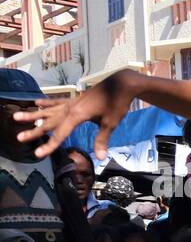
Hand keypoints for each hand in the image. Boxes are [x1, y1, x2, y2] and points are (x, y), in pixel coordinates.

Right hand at [15, 69, 140, 158]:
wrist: (121, 84)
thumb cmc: (117, 104)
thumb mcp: (110, 123)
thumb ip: (102, 140)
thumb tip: (100, 157)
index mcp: (77, 115)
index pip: (60, 133)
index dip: (50, 145)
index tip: (38, 154)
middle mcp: (70, 108)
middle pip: (49, 122)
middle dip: (34, 131)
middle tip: (19, 138)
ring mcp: (71, 102)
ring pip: (49, 110)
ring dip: (33, 114)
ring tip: (17, 116)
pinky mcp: (75, 99)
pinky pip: (57, 102)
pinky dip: (47, 103)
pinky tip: (36, 103)